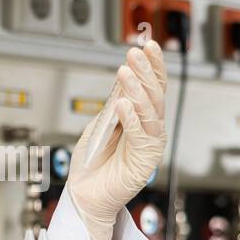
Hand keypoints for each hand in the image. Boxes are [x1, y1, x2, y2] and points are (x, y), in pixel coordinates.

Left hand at [67, 40, 167, 239]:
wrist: (85, 195)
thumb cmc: (92, 162)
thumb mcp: (101, 123)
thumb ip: (114, 103)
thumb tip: (125, 75)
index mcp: (142, 118)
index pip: (153, 87)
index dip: (153, 66)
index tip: (148, 45)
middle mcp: (150, 130)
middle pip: (155, 95)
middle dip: (146, 71)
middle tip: (136, 52)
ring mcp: (149, 145)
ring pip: (150, 112)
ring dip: (137, 90)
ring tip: (126, 72)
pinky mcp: (145, 162)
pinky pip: (140, 136)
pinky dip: (132, 118)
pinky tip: (122, 104)